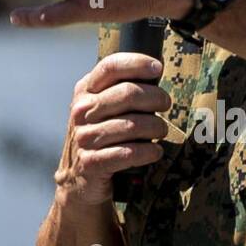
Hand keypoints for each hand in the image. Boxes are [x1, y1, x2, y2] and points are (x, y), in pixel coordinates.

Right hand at [55, 52, 171, 205]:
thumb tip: (156, 70)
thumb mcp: (103, 110)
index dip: (137, 63)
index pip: (111, 66)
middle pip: (128, 93)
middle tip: (166, 105)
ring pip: (133, 124)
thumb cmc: (102, 139)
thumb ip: (122, 90)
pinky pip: (129, 153)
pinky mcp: (92, 163)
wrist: (79, 181)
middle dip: (156, 98)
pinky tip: (154, 152)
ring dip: (156, 128)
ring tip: (161, 132)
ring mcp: (84, 138)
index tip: (158, 69)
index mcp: (85, 92)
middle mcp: (81, 112)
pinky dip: (148, 152)